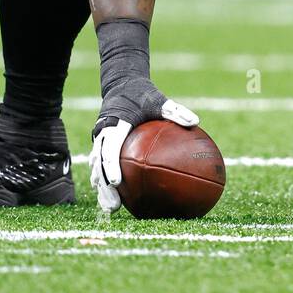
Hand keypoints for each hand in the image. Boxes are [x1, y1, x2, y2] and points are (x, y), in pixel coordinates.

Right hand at [89, 97, 198, 214]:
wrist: (122, 84)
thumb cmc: (142, 93)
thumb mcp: (159, 100)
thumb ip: (175, 111)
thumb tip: (196, 122)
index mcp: (115, 123)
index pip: (110, 147)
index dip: (111, 165)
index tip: (118, 182)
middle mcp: (102, 133)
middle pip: (99, 164)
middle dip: (104, 186)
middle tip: (114, 205)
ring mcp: (100, 140)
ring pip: (96, 168)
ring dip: (102, 189)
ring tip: (111, 209)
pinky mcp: (102, 145)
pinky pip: (101, 166)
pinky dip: (105, 181)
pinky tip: (115, 197)